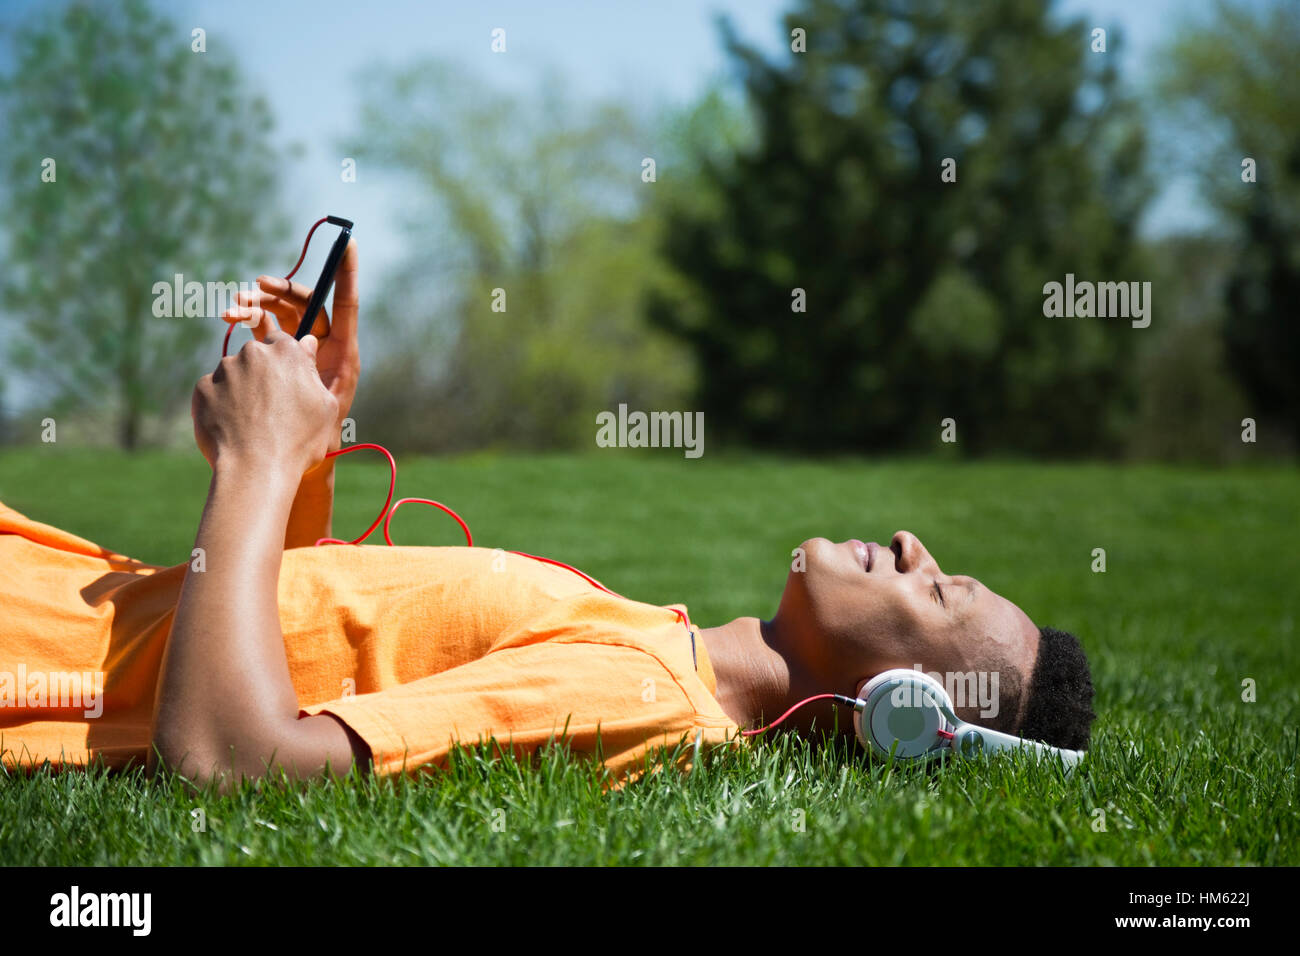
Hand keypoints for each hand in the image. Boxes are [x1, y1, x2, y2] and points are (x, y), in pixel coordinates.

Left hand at [192, 322, 339, 476]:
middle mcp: (252, 352)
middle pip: (256, 356)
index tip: (289, 384)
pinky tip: (233, 428)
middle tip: (272, 409)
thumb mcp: (326, 406)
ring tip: (252, 424)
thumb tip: (307, 343)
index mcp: (286, 351)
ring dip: (241, 391)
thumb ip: (313, 369)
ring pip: (234, 374)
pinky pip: (213, 392)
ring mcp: (224, 370)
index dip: (286, 364)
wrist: (255, 470)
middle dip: (262, 376)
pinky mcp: (202, 389)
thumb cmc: (298, 441)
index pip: (283, 343)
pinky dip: (221, 406)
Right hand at [221, 239, 359, 453]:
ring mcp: (298, 347)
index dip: (347, 274)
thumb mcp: (324, 405)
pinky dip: (249, 319)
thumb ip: (318, 371)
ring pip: (279, 312)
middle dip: (278, 290)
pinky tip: (233, 317)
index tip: (350, 242)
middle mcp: (322, 343)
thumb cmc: (319, 437)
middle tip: (255, 285)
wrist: (300, 459)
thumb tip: (307, 345)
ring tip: (233, 306)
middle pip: (303, 302)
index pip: (344, 303)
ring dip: (257, 303)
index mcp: (342, 350)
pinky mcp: (278, 355)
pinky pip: (264, 327)